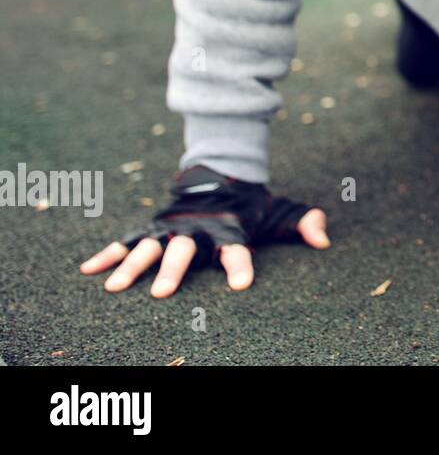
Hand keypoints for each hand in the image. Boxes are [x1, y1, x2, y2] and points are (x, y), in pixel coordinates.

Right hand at [80, 165, 328, 296]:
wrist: (223, 169)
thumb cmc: (253, 203)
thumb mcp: (281, 211)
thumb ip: (304, 223)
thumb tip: (324, 239)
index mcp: (230, 230)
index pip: (238, 250)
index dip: (240, 265)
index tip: (241, 284)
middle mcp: (198, 230)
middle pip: (185, 251)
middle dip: (174, 270)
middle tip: (162, 294)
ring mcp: (172, 227)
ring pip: (150, 247)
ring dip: (133, 266)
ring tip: (115, 287)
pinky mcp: (153, 226)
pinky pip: (127, 240)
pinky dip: (108, 254)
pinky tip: (89, 270)